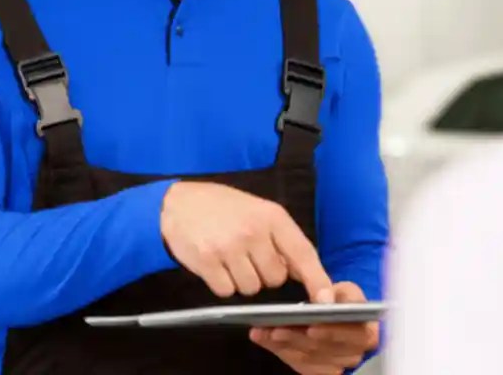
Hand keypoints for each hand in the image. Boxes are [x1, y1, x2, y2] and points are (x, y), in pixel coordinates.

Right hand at [160, 181, 331, 298]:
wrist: (176, 203)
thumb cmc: (222, 207)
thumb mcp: (257, 211)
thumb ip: (281, 239)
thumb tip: (305, 274)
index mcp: (271, 216)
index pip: (303, 252)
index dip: (317, 279)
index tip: (326, 300)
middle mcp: (253, 231)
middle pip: (275, 278)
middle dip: (264, 274)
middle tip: (248, 255)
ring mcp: (228, 247)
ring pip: (251, 289)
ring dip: (242, 280)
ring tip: (229, 257)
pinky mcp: (207, 261)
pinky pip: (226, 291)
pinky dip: (222, 284)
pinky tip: (215, 264)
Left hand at [249, 282, 379, 374]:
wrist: (330, 307)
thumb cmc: (335, 296)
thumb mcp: (340, 286)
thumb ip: (333, 289)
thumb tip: (325, 298)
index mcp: (367, 329)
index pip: (356, 335)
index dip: (332, 332)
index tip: (311, 327)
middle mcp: (356, 351)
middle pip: (327, 349)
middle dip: (298, 338)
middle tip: (276, 328)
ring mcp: (339, 363)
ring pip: (309, 359)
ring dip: (284, 345)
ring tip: (264, 332)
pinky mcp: (322, 368)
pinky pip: (300, 365)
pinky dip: (279, 350)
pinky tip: (263, 338)